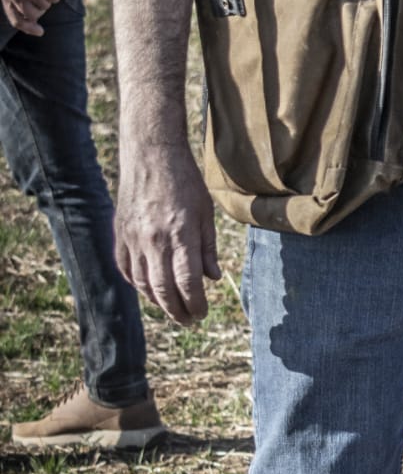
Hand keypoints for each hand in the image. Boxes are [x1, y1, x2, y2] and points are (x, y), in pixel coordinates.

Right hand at [115, 145, 220, 325]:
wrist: (151, 153)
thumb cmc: (185, 180)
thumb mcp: (205, 211)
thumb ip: (207, 247)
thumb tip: (212, 278)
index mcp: (179, 234)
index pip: (187, 282)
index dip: (195, 304)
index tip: (202, 313)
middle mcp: (153, 240)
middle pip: (163, 290)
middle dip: (178, 311)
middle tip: (190, 320)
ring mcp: (133, 237)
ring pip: (142, 283)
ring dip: (158, 301)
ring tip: (173, 308)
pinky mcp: (120, 233)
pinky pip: (126, 269)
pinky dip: (138, 284)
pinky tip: (149, 289)